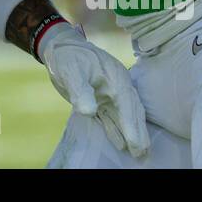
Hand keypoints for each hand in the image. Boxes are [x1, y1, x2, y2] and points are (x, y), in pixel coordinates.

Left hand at [38, 22, 149, 157]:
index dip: (131, 123)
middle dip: (137, 132)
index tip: (135, 142)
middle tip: (142, 153)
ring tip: (138, 152)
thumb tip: (89, 111)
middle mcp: (117, 86)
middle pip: (132, 111)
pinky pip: (111, 117)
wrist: (60, 48)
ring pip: (125, 116)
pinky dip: (116, 130)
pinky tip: (120, 144)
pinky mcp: (101, 100)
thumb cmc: (67, 56)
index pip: (127, 102)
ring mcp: (110, 94)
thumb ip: (80, 90)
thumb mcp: (71, 70)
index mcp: (115, 77)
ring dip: (131, 133)